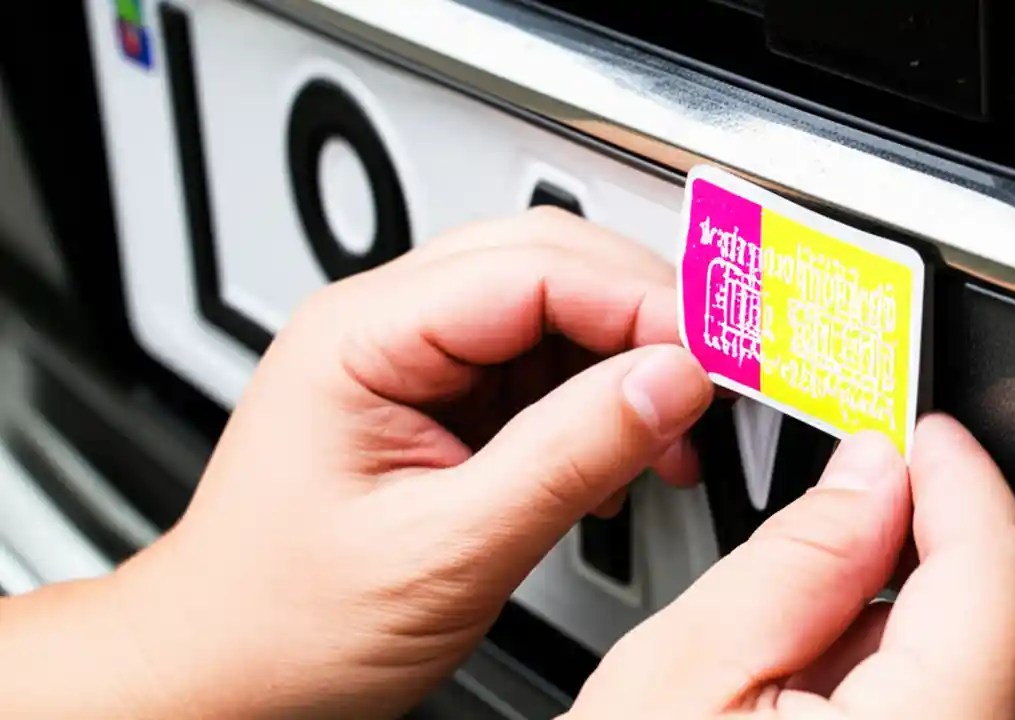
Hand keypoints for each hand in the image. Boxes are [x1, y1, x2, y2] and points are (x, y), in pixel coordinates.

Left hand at [92, 208, 711, 718]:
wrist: (225, 670)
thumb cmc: (286, 621)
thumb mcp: (446, 549)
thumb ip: (569, 455)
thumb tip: (672, 380)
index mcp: (362, 336)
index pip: (532, 268)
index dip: (639, 302)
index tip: (716, 352)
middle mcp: (385, 327)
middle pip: (549, 262)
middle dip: (646, 314)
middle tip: (722, 370)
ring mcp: (414, 361)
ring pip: (556, 311)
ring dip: (629, 362)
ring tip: (675, 433)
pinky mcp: (441, 401)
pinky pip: (543, 369)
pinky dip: (600, 403)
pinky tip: (623, 455)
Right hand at [569, 415, 1014, 719]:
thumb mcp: (680, 676)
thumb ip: (794, 563)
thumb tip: (869, 477)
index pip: (997, 582)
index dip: (962, 484)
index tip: (925, 437)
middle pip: (1010, 635)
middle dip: (933, 556)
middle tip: (852, 512)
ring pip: (998, 688)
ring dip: (922, 630)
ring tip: (804, 640)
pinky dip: (920, 690)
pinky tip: (826, 699)